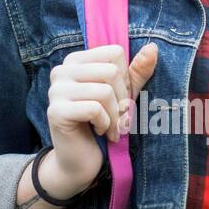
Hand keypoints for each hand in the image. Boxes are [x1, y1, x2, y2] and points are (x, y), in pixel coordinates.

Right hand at [46, 42, 158, 189]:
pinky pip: (94, 109)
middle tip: (118, 117)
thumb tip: (153, 47)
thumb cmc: (103, 124)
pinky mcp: (56, 111)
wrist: (80, 161)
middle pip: (111, 71)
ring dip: (115, 116)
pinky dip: (105, 124)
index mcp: (75, 60)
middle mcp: (61, 70)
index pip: (115, 53)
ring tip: (111, 127)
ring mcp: (55, 90)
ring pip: (104, 91)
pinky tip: (99, 131)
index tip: (119, 99)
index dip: (126, 79)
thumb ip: (137, 72)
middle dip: (123, 99)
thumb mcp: (124, 95)